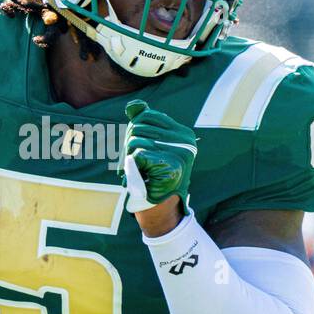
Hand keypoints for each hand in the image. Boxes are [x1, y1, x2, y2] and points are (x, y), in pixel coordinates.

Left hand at [119, 99, 196, 221]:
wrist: (159, 206)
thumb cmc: (153, 175)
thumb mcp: (151, 146)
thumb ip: (145, 124)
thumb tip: (133, 106)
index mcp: (183, 133)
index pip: (148, 116)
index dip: (134, 130)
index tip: (136, 148)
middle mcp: (185, 141)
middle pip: (139, 127)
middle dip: (129, 145)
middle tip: (134, 163)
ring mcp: (179, 152)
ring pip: (135, 141)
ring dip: (128, 158)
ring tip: (137, 171)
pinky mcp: (170, 165)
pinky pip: (136, 155)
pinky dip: (131, 167)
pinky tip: (140, 176)